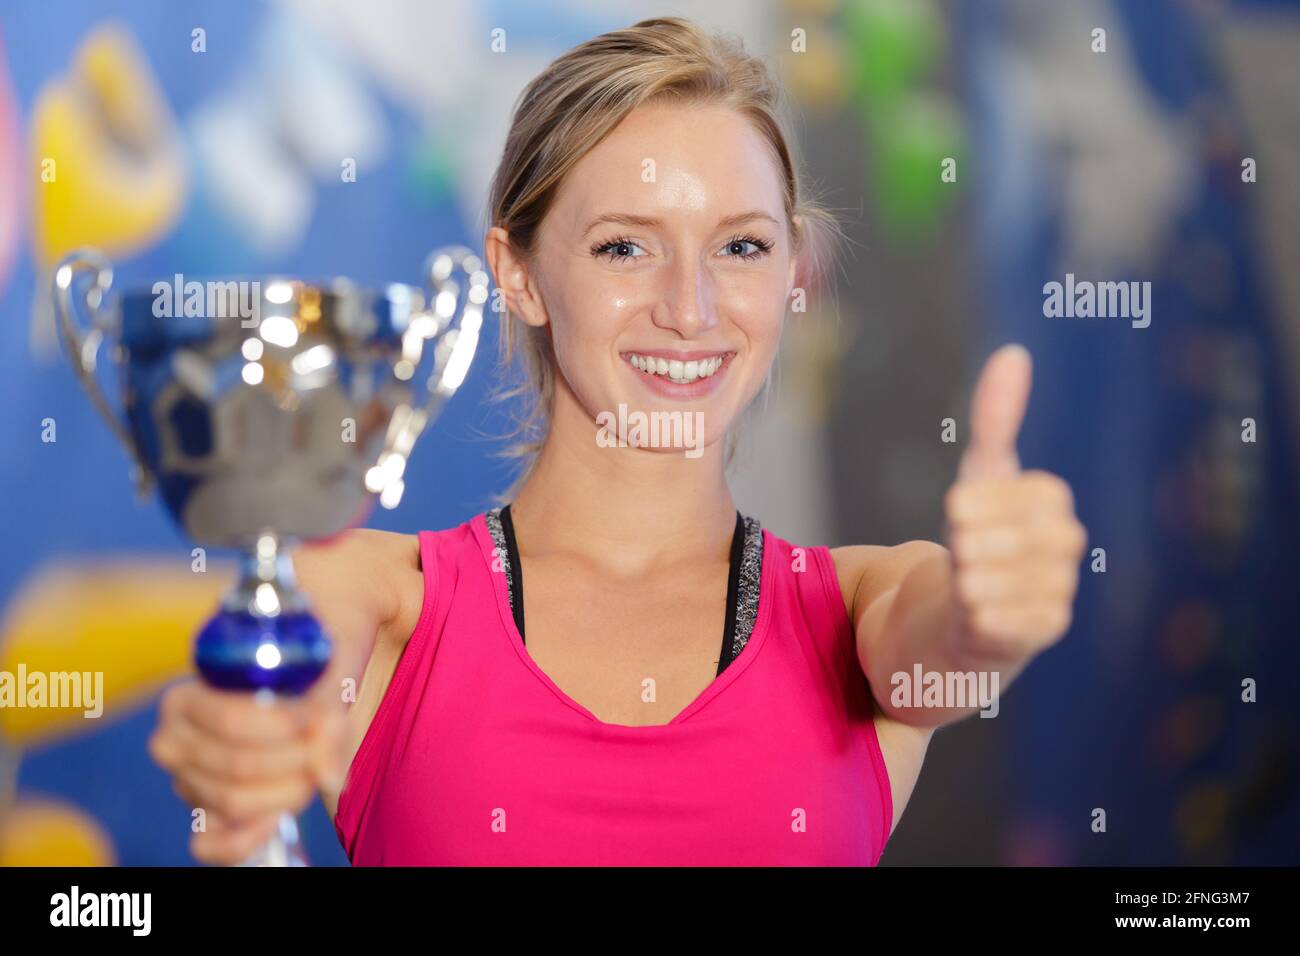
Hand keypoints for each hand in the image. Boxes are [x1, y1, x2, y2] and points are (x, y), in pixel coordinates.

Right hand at [148, 679, 346, 864]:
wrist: (306, 692)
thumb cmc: (306, 675)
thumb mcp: (321, 677)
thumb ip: (327, 716)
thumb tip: (330, 777)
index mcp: (183, 699)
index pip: (229, 721)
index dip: (278, 725)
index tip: (313, 718)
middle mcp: (171, 743)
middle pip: (237, 765)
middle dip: (294, 759)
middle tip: (323, 744)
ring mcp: (184, 785)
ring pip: (235, 802)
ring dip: (289, 789)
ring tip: (314, 766)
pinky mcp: (203, 819)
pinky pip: (213, 846)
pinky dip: (248, 838)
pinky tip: (276, 818)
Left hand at [944, 344, 1086, 663]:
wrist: (965, 609)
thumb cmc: (977, 534)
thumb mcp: (980, 475)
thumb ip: (996, 419)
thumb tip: (1014, 353)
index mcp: (1056, 506)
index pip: (1039, 494)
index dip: (990, 501)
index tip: (955, 508)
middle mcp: (1067, 550)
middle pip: (1028, 539)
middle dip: (978, 541)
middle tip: (959, 549)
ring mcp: (1058, 594)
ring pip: (1009, 581)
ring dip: (972, 580)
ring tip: (963, 583)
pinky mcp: (1042, 636)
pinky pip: (1010, 626)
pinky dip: (982, 617)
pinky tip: (973, 615)